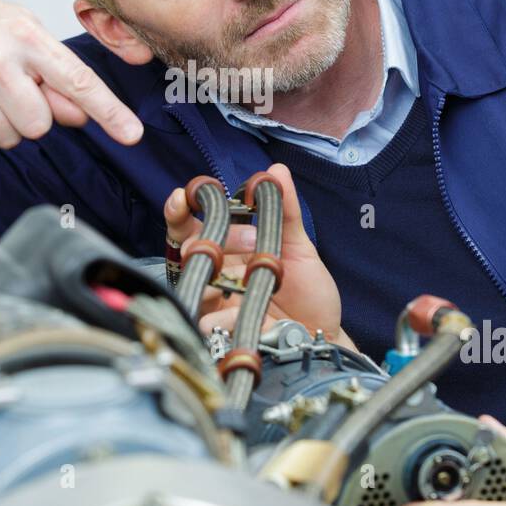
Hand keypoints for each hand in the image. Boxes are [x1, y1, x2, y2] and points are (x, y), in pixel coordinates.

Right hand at [0, 0, 143, 151]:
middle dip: (33, 115)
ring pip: (11, 139)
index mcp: (25, 36)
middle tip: (13, 89)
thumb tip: (80, 116)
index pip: (76, 80)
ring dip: (5, 124)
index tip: (132, 134)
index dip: (107, 110)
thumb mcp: (26, 36)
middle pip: (40, 124)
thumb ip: (57, 76)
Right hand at [163, 164, 353, 349]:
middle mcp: (219, 271)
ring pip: (194, 281)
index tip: (184, 196)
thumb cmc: (309, 292)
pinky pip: (210, 319)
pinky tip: (244, 316)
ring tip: (238, 281)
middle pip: (187, 247)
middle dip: (198, 237)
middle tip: (229, 241)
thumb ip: (286, 211)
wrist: (322, 335)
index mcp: (232, 247)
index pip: (198, 222)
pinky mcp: (223, 329)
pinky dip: (225, 315)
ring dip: (212, 276)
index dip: (183, 208)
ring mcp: (218, 300)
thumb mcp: (301, 248)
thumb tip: (276, 171)